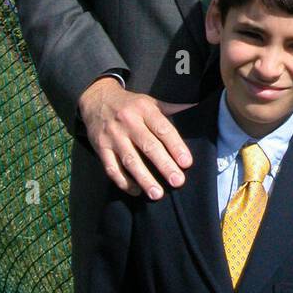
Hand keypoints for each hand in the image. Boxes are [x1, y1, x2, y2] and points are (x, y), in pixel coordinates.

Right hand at [77, 77, 195, 197]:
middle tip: (177, 181)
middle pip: (148, 146)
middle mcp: (128, 122)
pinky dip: (123, 181)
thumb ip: (172, 108)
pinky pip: (111, 168)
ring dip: (144, 178)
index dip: (175, 146)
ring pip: (130, 160)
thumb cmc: (130, 104)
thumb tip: (195, 109)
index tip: (186, 162)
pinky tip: (136, 191)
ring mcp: (113, 136)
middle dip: (164, 165)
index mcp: (144, 109)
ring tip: (157, 194)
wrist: (96, 98)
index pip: (163, 129)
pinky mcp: (100, 148)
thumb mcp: (150, 101)